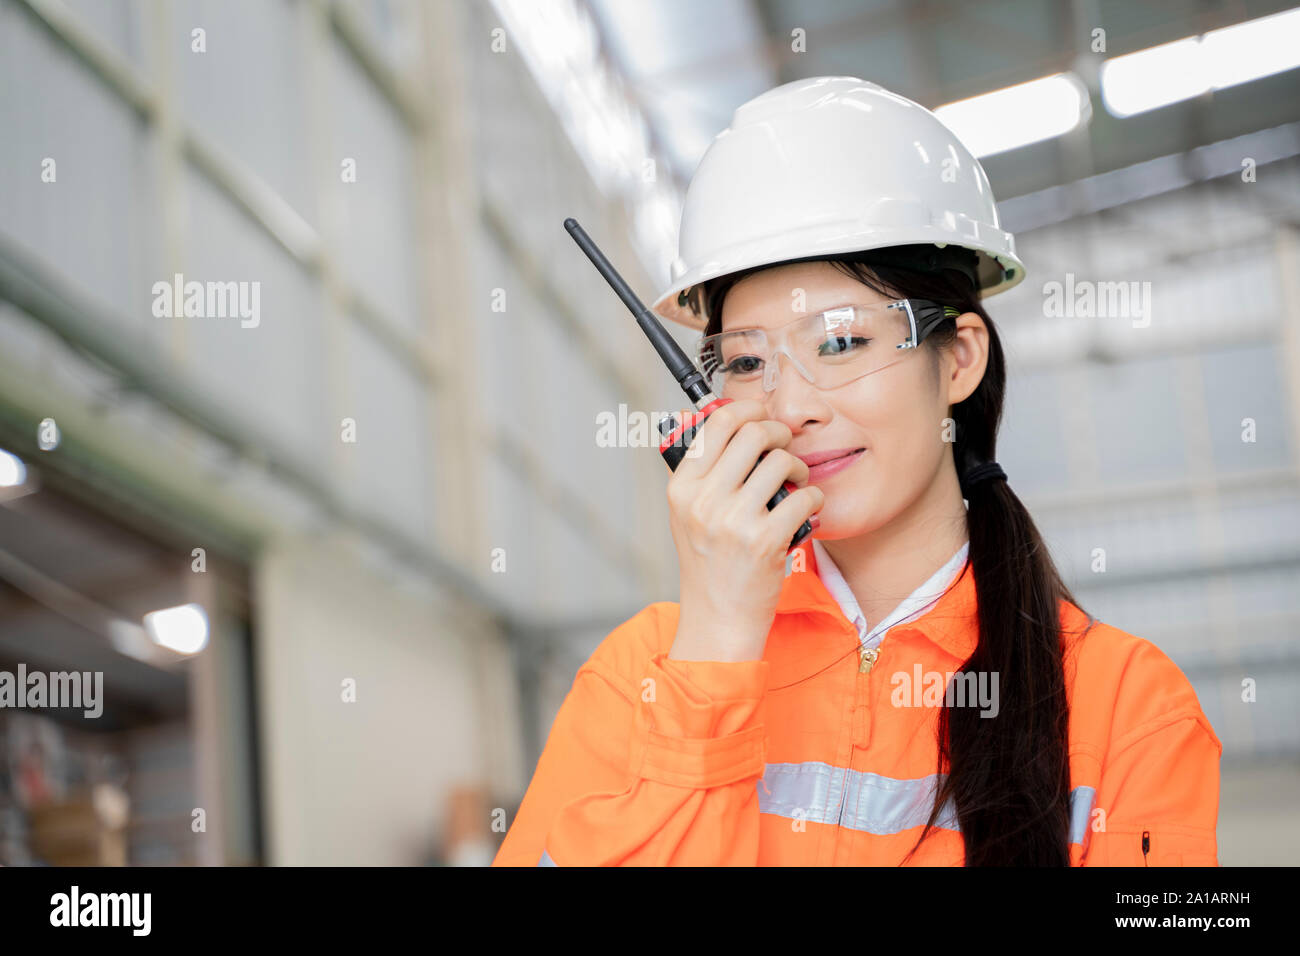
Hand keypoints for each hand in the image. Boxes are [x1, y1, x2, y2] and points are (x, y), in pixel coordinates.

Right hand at [664, 399, 823, 661]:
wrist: (719, 618)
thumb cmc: (709, 563)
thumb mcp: (688, 514)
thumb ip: (696, 469)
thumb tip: (698, 416)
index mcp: (682, 488)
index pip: (717, 424)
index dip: (747, 409)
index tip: (762, 414)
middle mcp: (703, 501)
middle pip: (752, 433)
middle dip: (778, 432)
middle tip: (785, 446)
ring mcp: (733, 521)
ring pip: (782, 461)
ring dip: (798, 467)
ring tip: (797, 483)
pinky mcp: (764, 542)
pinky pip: (804, 497)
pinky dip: (814, 499)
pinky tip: (808, 510)